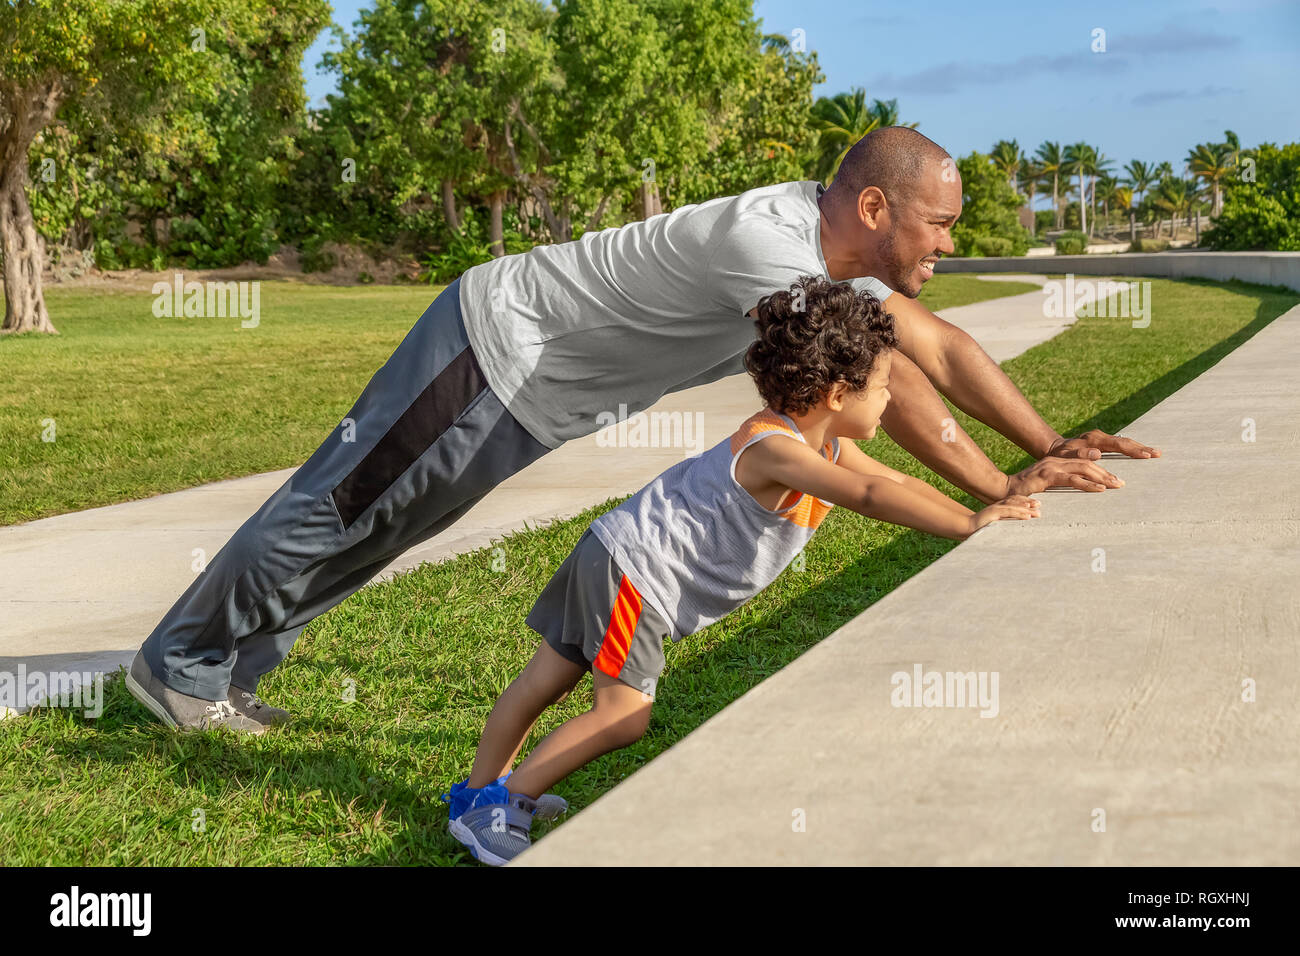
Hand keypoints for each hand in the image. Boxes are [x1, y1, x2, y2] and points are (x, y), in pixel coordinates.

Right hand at [967, 495, 1039, 535]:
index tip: (1036, 504)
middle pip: (1016, 501)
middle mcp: (998, 505)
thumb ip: (1004, 521)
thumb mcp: (995, 523)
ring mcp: (995, 509)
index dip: (1025, 500)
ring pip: (1014, 506)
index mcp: (999, 506)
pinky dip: (1019, 513)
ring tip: (1037, 512)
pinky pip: (1008, 512)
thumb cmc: (980, 527)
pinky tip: (1027, 516)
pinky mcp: (993, 513)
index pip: (1014, 500)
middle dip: (1028, 502)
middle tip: (1039, 505)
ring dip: (1026, 509)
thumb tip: (1016, 524)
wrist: (966, 528)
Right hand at [1006, 456, 1123, 494]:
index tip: (1116, 478)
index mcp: (1056, 462)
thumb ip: (1059, 485)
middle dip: (1106, 472)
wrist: (1002, 490)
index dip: (1101, 468)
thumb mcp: (1045, 486)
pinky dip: (1087, 484)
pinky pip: (1071, 479)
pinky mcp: (1047, 476)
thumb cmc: (1023, 492)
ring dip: (1102, 477)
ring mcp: (1051, 467)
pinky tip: (1100, 489)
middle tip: (1121, 483)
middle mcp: (1055, 461)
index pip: (1084, 461)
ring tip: (1115, 485)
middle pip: (1087, 463)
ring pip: (1083, 468)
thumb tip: (1077, 490)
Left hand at [1047, 429, 1160, 460]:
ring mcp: (1102, 438)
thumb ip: (1080, 455)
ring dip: (1139, 447)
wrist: (1054, 448)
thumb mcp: (1065, 456)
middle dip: (1142, 448)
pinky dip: (1132, 448)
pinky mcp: (1102, 441)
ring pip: (1124, 442)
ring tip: (1155, 453)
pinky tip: (1142, 453)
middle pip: (1125, 441)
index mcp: (1093, 440)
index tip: (1146, 455)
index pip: (1118, 444)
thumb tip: (1098, 454)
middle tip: (1158, 454)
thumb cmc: (1058, 455)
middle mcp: (1099, 436)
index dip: (1133, 450)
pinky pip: (1120, 444)